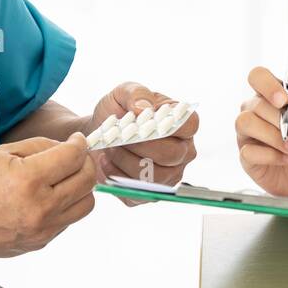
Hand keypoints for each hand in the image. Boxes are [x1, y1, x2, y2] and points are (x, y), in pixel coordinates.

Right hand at [0, 133, 96, 258]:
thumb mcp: (2, 153)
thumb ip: (40, 146)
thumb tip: (68, 147)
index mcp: (29, 179)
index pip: (74, 157)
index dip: (79, 143)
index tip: (77, 140)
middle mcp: (41, 206)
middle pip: (87, 180)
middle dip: (85, 162)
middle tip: (75, 157)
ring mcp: (44, 228)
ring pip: (87, 203)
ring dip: (81, 187)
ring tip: (64, 179)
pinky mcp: (43, 241)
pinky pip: (69, 219)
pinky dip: (66, 204)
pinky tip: (48, 197)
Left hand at [88, 81, 199, 205]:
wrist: (98, 133)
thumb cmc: (118, 112)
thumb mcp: (123, 93)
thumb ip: (136, 94)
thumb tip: (143, 108)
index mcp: (182, 124)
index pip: (190, 125)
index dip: (170, 124)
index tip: (144, 120)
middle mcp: (182, 152)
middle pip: (171, 154)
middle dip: (140, 145)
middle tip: (119, 137)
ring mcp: (168, 175)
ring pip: (154, 175)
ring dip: (126, 161)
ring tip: (110, 148)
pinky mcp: (149, 194)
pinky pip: (138, 191)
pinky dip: (117, 177)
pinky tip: (105, 163)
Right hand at [235, 66, 287, 200]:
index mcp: (272, 97)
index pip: (257, 77)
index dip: (267, 85)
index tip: (284, 101)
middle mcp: (255, 112)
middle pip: (255, 105)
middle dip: (282, 121)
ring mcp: (248, 134)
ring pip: (244, 123)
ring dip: (273, 136)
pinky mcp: (247, 157)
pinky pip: (247, 151)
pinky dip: (271, 156)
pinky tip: (287, 159)